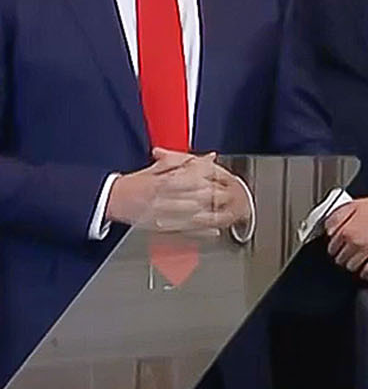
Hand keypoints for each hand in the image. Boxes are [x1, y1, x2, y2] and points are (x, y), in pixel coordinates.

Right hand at [114, 151, 251, 234]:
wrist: (111, 199)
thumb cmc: (137, 182)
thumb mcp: (160, 166)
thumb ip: (187, 162)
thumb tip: (211, 156)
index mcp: (165, 179)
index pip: (195, 178)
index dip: (214, 179)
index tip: (228, 179)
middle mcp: (165, 197)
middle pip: (199, 197)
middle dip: (219, 196)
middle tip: (235, 196)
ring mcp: (163, 214)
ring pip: (195, 215)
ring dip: (215, 215)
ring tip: (230, 213)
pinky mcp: (162, 228)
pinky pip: (184, 232)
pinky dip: (201, 232)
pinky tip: (214, 231)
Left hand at [324, 191, 367, 274]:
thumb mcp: (351, 206)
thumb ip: (335, 218)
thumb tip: (328, 232)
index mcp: (347, 230)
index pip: (332, 248)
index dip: (333, 249)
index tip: (337, 248)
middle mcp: (356, 241)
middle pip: (340, 259)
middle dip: (341, 257)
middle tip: (345, 254)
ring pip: (352, 266)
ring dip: (351, 264)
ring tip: (353, 259)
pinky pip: (367, 269)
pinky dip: (364, 269)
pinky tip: (364, 264)